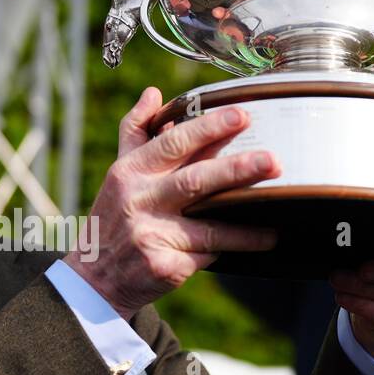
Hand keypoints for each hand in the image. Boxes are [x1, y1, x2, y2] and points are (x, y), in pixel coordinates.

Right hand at [64, 86, 280, 319]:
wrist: (94, 280)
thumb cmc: (114, 219)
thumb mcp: (118, 174)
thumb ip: (136, 133)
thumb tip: (153, 94)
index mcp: (130, 172)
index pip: (173, 143)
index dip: (209, 127)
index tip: (242, 115)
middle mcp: (139, 202)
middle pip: (195, 181)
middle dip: (237, 169)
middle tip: (272, 160)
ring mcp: (151, 236)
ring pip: (211, 227)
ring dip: (247, 225)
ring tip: (279, 213)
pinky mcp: (165, 267)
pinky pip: (209, 255)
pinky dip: (233, 248)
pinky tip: (257, 242)